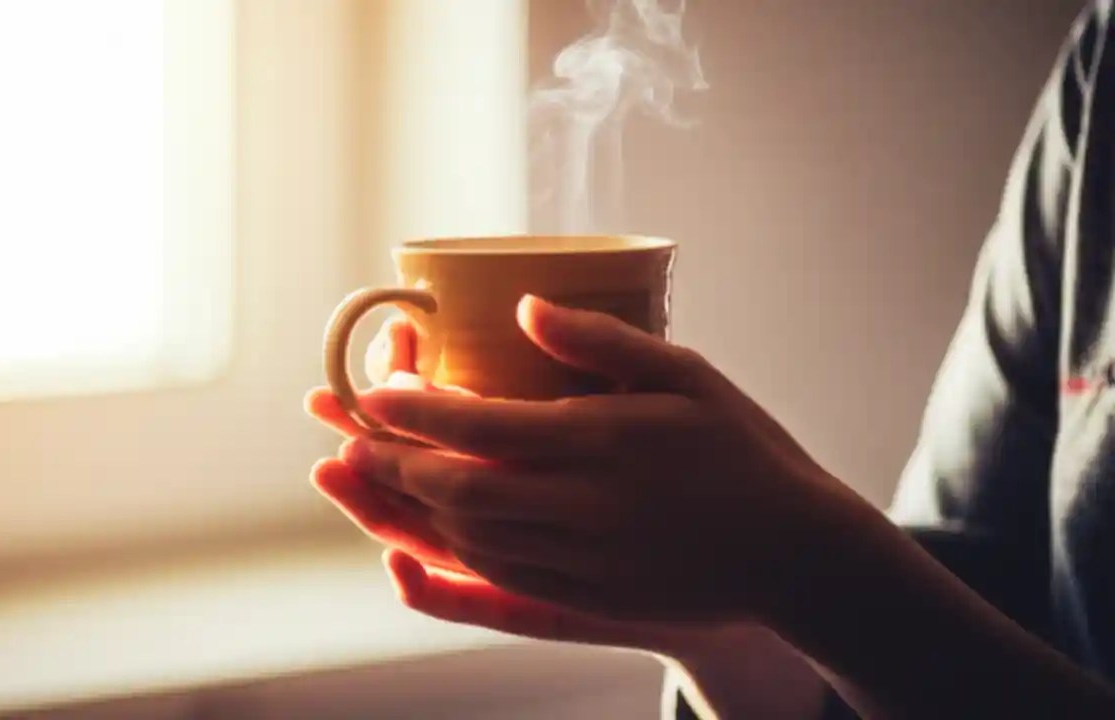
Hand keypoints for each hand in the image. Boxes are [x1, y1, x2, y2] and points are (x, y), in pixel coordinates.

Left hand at [305, 315, 743, 655]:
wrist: (793, 552)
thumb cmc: (743, 450)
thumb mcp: (686, 373)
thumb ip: (600, 340)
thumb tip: (524, 305)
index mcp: (598, 441)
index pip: (476, 425)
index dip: (412, 408)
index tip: (374, 388)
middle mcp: (579, 505)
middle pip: (454, 486)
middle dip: (391, 460)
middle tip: (350, 435)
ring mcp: (579, 558)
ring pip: (465, 536)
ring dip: (408, 506)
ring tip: (371, 478)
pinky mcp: (584, 594)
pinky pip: (496, 575)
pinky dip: (451, 547)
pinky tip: (432, 527)